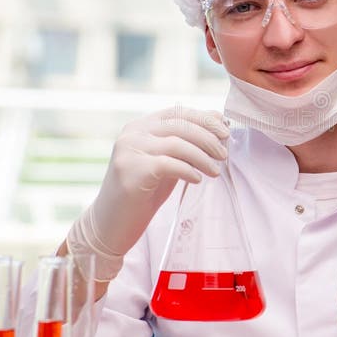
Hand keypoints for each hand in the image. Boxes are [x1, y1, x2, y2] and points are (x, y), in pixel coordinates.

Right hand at [66, 106, 229, 280]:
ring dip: (203, 156)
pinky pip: (168, 164)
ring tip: (215, 170)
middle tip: (224, 153)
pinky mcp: (131, 171)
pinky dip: (188, 170)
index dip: (205, 118)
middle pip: (180, 125)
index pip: (178, 112)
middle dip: (208, 137)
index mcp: (140, 126)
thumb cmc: (143, 193)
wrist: (111, 225)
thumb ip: (184, 144)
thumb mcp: (166, 162)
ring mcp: (129, 151)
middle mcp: (132, 133)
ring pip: (177, 143)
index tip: (225, 130)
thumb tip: (218, 125)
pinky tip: (198, 179)